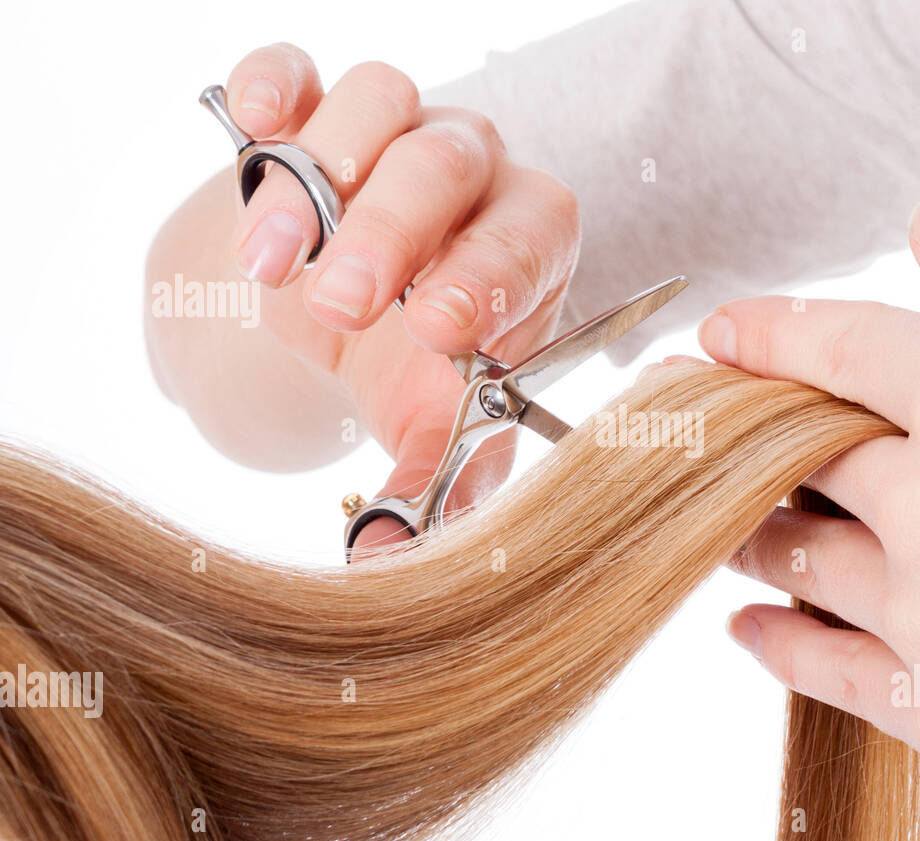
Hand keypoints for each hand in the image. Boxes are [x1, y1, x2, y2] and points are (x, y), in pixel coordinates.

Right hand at [222, 45, 578, 546]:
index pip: (525, 238)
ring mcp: (394, 126)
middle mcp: (471, 170)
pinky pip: (295, 67)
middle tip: (345, 306)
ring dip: (318, 178)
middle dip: (390, 235)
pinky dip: (272, 86)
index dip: (489, 276)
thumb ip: (433, 479)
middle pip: (445, 165)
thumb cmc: (417, 365)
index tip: (443, 329)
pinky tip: (257, 128)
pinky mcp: (313, 102)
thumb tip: (389, 559)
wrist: (359, 312)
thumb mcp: (431, 421)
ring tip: (275, 261)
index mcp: (525, 242)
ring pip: (377, 104)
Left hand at [699, 193, 919, 840]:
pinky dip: (774, 641)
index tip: (724, 334)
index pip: (844, 348)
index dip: (774, 331)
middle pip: (800, 455)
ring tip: (732, 519)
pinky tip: (753, 627)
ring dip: (755, 527)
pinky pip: (819, 668)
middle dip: (752, 433)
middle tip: (717, 430)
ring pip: (794, 556)